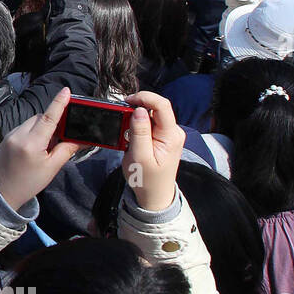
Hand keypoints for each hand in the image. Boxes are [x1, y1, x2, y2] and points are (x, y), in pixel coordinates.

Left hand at [0, 86, 80, 208]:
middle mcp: (18, 135)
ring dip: (42, 128)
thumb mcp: (51, 168)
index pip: (48, 118)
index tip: (66, 91)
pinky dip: (33, 132)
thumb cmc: (27, 183)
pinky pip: (24, 128)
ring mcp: (10, 135)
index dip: (58, 103)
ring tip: (46, 147)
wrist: (0, 192)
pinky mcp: (6, 137)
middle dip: (52, 123)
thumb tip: (81, 138)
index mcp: (31, 144)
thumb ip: (66, 150)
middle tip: (60, 138)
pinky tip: (35, 148)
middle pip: (40, 117)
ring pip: (32, 122)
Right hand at [122, 92, 184, 211]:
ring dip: (135, 119)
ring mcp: (168, 134)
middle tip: (121, 120)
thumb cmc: (147, 180)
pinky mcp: (162, 138)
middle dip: (137, 109)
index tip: (126, 101)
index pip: (162, 105)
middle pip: (156, 108)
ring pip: (151, 116)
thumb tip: (139, 110)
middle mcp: (172, 132)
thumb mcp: (139, 156)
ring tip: (125, 134)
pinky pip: (149, 124)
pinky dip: (137, 126)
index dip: (144, 98)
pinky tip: (131, 138)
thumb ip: (139, 132)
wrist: (154, 196)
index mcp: (171, 135)